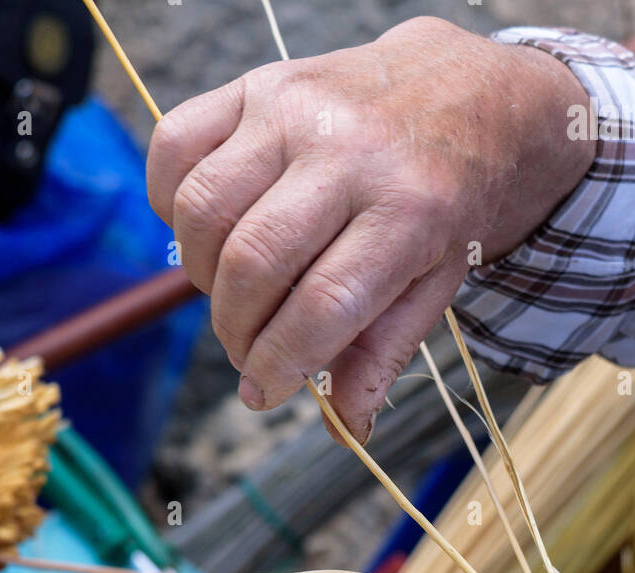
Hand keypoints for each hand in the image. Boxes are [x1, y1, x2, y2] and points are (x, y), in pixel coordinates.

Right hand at [146, 17, 592, 443]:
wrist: (464, 95)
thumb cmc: (445, 202)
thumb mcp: (436, 284)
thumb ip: (383, 354)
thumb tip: (342, 426)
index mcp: (411, 209)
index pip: (322, 306)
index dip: (278, 363)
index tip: (264, 392)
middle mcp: (349, 151)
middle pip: (253, 263)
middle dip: (237, 331)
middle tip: (249, 351)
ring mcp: (295, 108)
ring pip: (203, 210)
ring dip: (202, 275)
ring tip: (233, 295)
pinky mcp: (256, 84)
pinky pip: (175, 146)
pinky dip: (171, 202)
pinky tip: (208, 232)